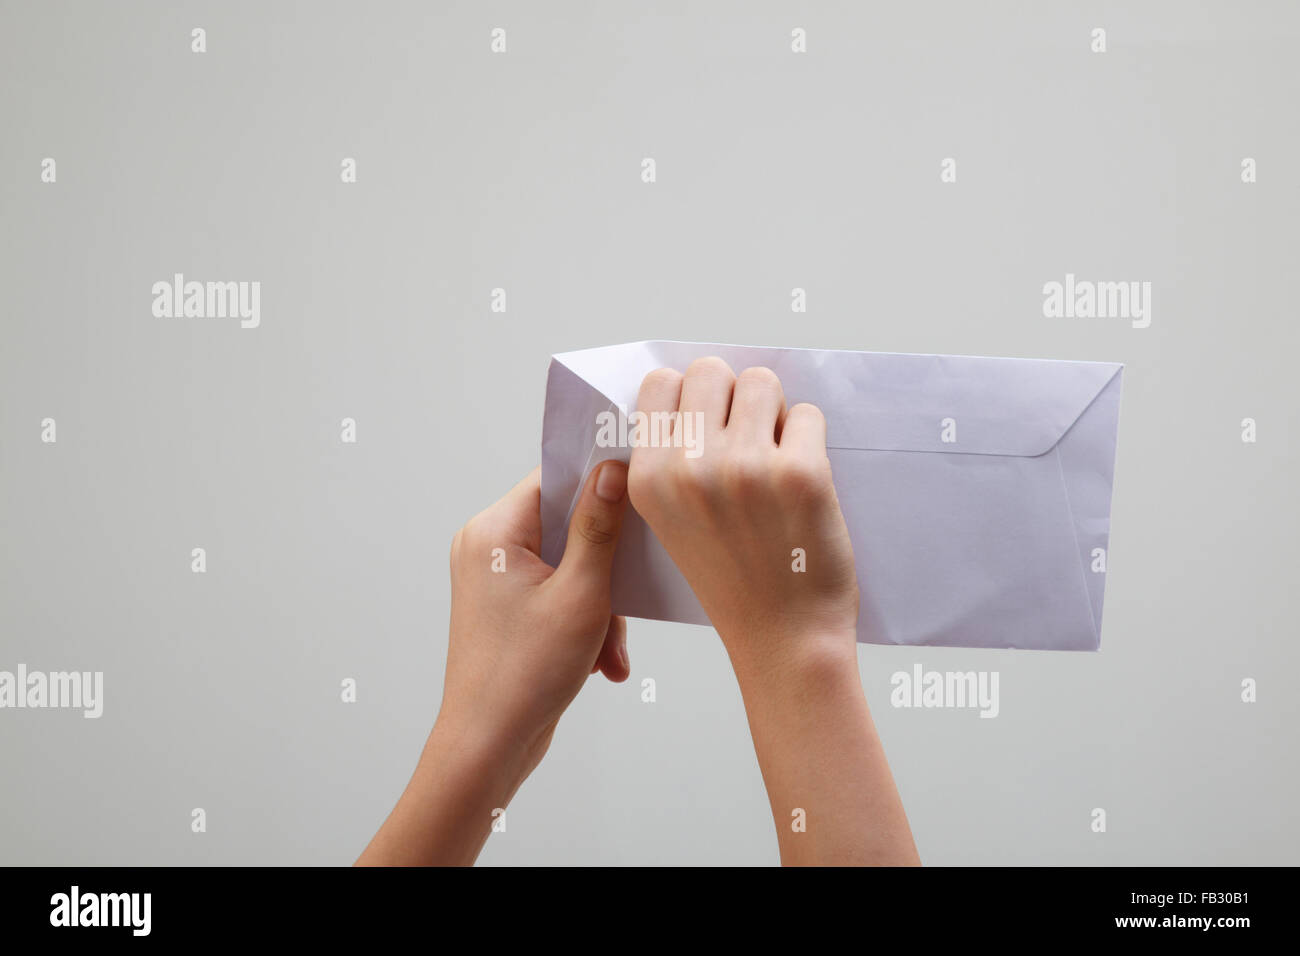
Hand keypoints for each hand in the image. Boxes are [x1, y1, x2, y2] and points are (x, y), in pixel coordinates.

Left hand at [441, 463, 630, 775]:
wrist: (487, 746)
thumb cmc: (524, 675)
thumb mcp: (580, 593)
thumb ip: (599, 526)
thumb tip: (613, 468)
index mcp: (493, 532)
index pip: (555, 478)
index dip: (601, 486)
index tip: (639, 500)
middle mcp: (487, 547)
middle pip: (567, 524)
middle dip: (606, 567)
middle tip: (625, 600)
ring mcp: (496, 579)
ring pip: (571, 564)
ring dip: (601, 603)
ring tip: (608, 648)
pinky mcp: (509, 607)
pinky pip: (560, 592)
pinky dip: (586, 621)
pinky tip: (600, 661)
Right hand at [627, 358, 859, 677]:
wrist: (783, 639)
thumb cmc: (732, 579)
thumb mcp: (669, 522)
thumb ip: (671, 460)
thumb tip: (697, 388)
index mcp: (648, 478)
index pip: (660, 383)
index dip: (691, 397)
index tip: (709, 424)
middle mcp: (689, 467)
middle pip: (710, 370)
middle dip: (733, 396)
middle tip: (746, 440)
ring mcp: (745, 468)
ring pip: (762, 382)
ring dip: (774, 411)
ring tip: (774, 456)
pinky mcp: (800, 473)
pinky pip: (808, 414)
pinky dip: (809, 439)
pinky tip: (800, 482)